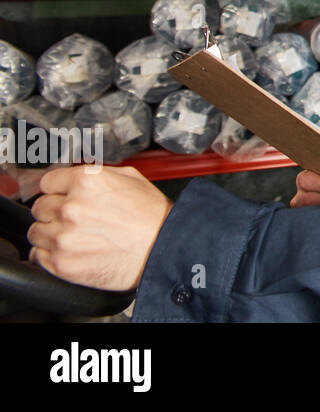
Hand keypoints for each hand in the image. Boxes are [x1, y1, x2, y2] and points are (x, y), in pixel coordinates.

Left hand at [28, 165, 171, 290]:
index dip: (57, 190)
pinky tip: (70, 251)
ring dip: (50, 233)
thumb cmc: (152, 216)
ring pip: (36, 232)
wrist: (164, 249)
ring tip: (73, 237)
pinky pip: (38, 255)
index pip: (47, 182)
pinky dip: (49, 254)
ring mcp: (63, 237)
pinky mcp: (62, 263)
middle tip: (74, 219)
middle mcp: (71, 208)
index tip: (61, 196)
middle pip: (39, 207)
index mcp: (86, 182)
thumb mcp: (131, 178)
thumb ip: (96, 176)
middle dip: (54, 212)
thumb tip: (76, 178)